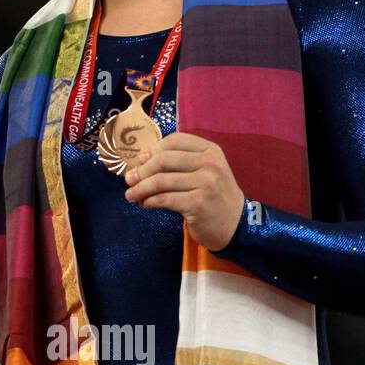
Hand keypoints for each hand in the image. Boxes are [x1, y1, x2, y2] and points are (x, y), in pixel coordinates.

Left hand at [123, 131, 244, 251]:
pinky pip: (164, 199)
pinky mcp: (198, 204)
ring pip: (160, 181)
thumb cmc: (213, 196)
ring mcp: (207, 184)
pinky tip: (144, 204)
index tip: (139, 161)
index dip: (152, 150)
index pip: (175, 140)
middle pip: (164, 159)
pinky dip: (149, 201)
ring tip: (131, 195)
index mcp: (210, 150)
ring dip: (140, 189)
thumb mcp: (203, 171)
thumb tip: (140, 159)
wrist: (236, 224)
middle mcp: (211, 164)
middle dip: (142, 170)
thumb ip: (178, 162)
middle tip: (129, 180)